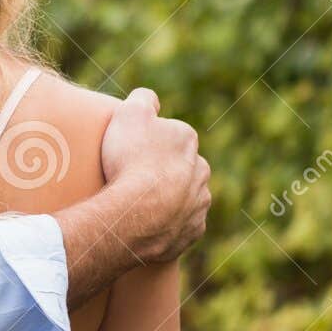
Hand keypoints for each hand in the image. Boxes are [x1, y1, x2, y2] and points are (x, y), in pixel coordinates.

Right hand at [99, 88, 209, 263]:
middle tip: (133, 177)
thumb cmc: (131, 159)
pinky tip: (145, 225)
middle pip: (181, 167)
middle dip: (164, 170)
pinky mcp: (191, 232)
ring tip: (137, 204)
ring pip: (184, 197)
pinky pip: (179, 226)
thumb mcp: (130, 113)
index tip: (130, 149)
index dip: (148, 141)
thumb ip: (143, 99)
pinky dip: (166, 225)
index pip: (170, 135)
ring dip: (167, 199)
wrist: (136, 212)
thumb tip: (150, 98)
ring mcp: (198, 204)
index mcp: (187, 140)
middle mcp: (201, 171)